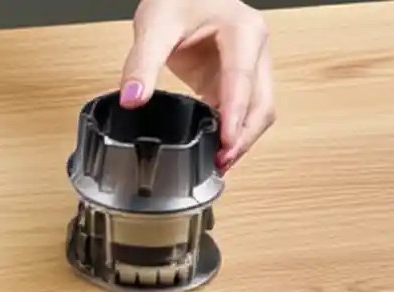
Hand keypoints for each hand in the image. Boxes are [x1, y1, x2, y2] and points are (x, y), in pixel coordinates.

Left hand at [119, 0, 275, 172]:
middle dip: (243, 136)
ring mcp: (249, 65)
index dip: (234, 116)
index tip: (225, 143)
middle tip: (220, 163)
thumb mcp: (154, 26)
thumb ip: (141, 64)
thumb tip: (132, 98)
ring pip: (257, 110)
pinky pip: (240, 110)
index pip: (242, 80)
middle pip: (261, 102)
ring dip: (241, 138)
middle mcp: (254, 49)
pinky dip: (230, 131)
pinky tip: (213, 150)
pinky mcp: (235, 78)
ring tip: (217, 164)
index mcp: (243, 31)